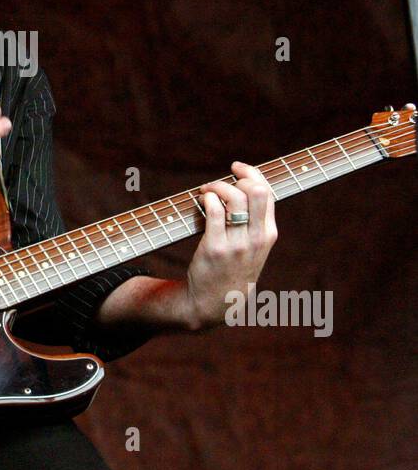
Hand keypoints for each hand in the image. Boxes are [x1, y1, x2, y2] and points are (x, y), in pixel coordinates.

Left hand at [184, 161, 277, 328]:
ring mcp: (237, 244)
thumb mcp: (255, 247)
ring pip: (235, 197)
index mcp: (269, 233)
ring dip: (217, 186)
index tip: (236, 168)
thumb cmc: (234, 268)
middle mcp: (257, 238)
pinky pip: (213, 211)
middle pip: (256, 190)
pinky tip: (201, 201)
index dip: (251, 172)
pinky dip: (207, 198)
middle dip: (237, 177)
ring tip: (207, 191)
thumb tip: (244, 184)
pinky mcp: (215, 248)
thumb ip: (255, 221)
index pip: (267, 192)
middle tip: (220, 183)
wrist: (217, 302)